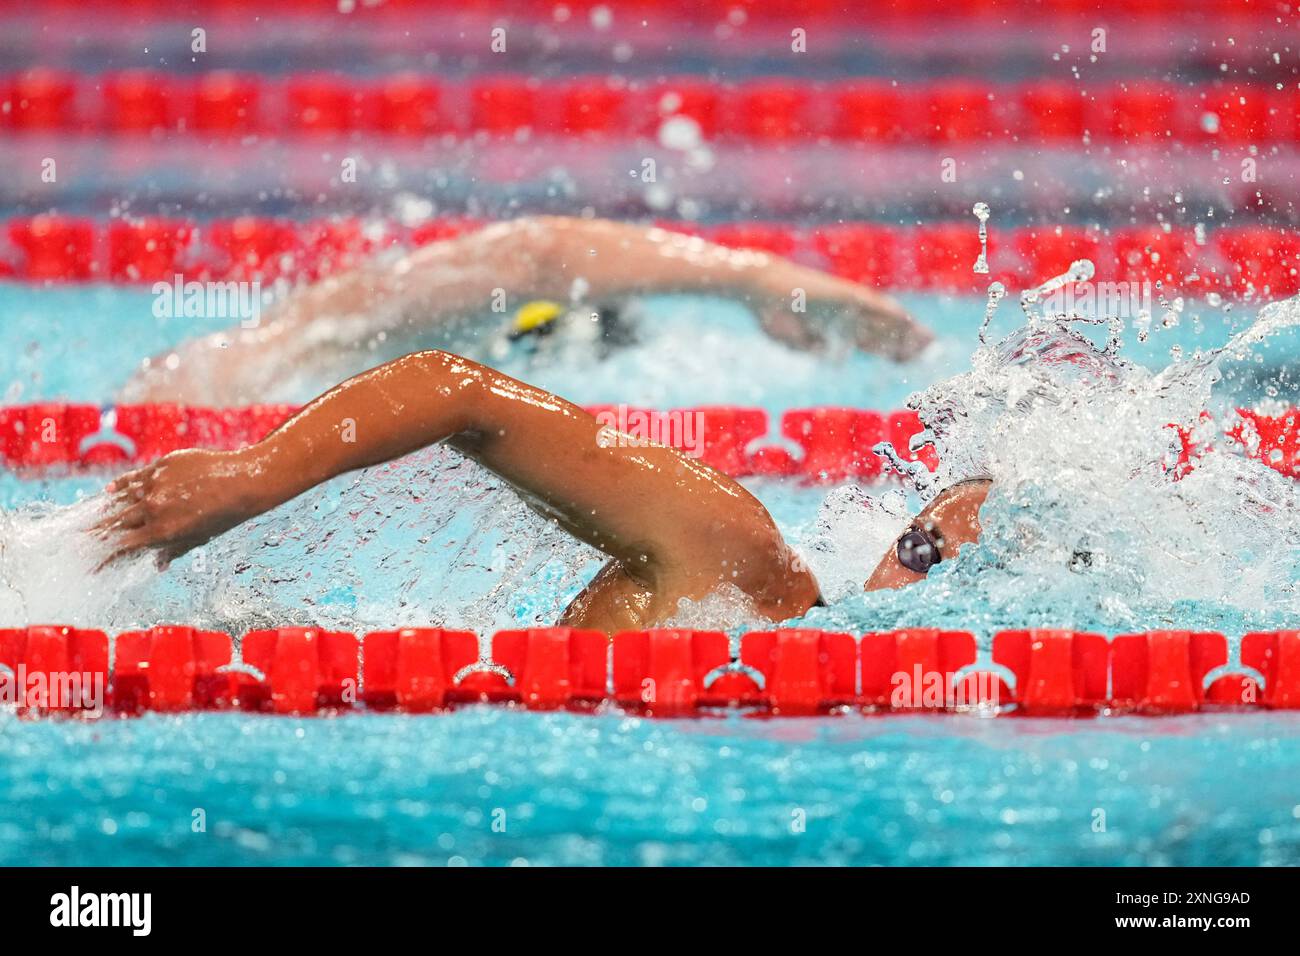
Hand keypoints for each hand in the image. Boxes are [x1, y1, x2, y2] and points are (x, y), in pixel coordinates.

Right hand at [92, 448, 262, 568]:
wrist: (244, 481)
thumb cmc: (224, 514)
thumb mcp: (198, 537)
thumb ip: (172, 550)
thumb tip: (156, 566)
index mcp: (162, 532)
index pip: (121, 547)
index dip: (103, 558)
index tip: (91, 566)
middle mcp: (154, 509)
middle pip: (114, 524)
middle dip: (95, 535)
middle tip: (79, 542)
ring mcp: (156, 485)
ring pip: (120, 500)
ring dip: (103, 511)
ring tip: (89, 519)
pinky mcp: (161, 467)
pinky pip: (134, 478)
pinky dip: (120, 486)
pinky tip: (109, 492)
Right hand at [755, 268, 932, 359]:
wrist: (759, 288)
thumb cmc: (771, 314)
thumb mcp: (793, 340)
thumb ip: (812, 346)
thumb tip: (830, 351)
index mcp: (837, 328)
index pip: (871, 342)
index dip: (890, 351)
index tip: (907, 361)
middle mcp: (846, 315)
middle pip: (883, 331)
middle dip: (906, 342)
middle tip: (930, 350)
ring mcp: (846, 303)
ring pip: (882, 318)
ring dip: (905, 329)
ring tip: (927, 339)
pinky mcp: (842, 293)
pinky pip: (870, 303)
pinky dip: (888, 312)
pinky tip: (906, 319)